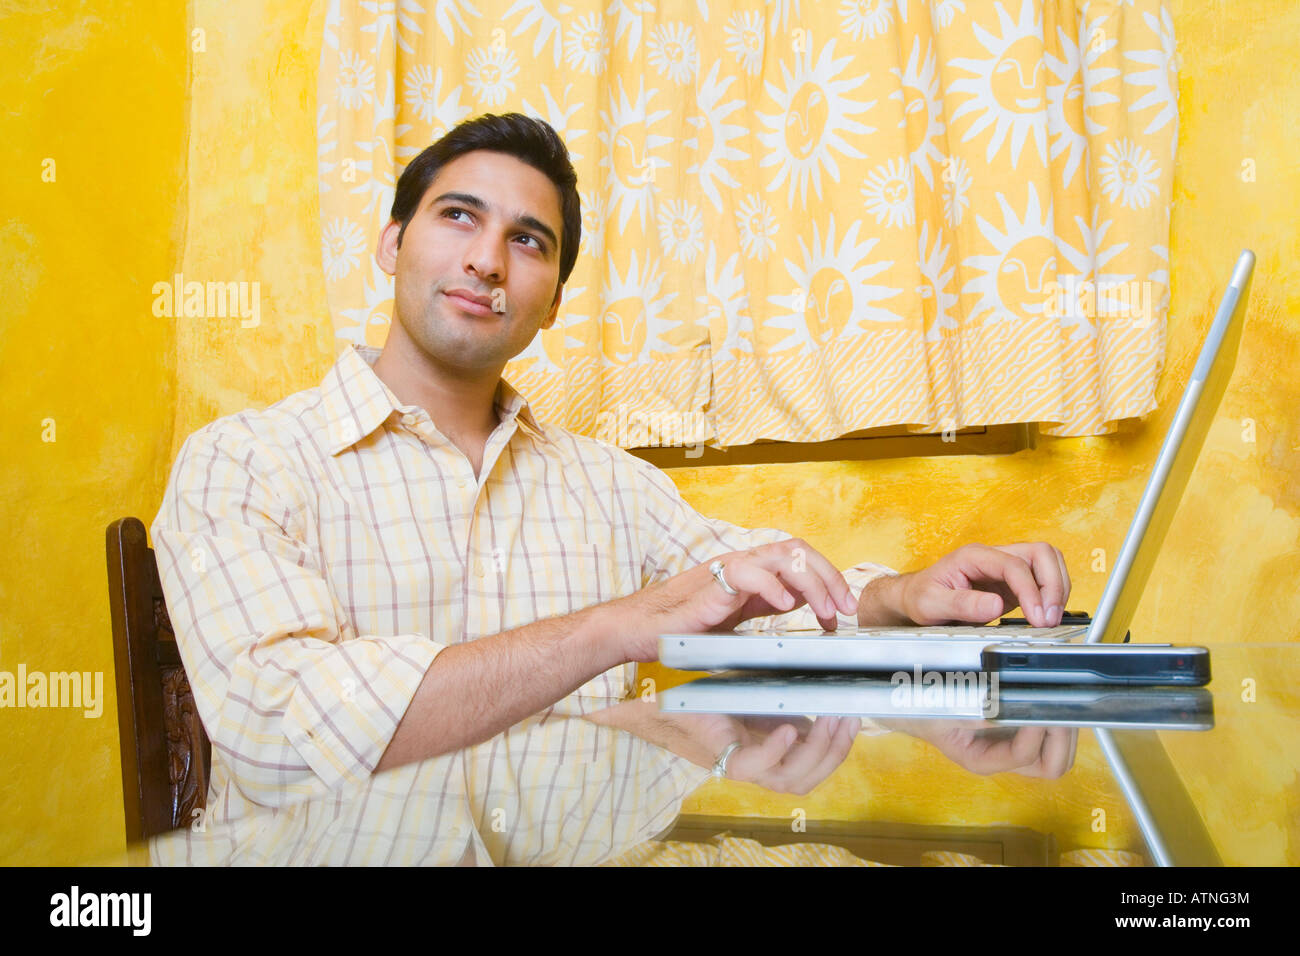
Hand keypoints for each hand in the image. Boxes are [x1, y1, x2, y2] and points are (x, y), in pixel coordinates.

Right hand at [618, 538, 857, 662]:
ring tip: (825, 612)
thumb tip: (800, 609)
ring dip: (812, 583)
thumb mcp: (735, 619)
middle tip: (846, 610)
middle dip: (830, 577)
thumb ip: (763, 608)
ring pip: (782, 557)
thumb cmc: (682, 627)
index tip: (844, 610)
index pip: (799, 559)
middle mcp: (742, 563)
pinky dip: (773, 587)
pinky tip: (786, 608)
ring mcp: (728, 570)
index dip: (828, 579)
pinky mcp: (712, 584)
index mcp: (750, 571)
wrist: (639, 629)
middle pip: (798, 551)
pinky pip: (749, 574)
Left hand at [688, 712, 862, 794]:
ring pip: (789, 779)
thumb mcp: (764, 699)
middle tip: (848, 718)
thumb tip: (826, 689)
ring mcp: (745, 766)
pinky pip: (756, 766)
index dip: (837, 751)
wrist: (676, 704)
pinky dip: (776, 751)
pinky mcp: (725, 759)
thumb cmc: (718, 700)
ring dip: (815, 751)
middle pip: (807, 779)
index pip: (813, 770)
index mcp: (774, 758)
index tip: (853, 720)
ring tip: (828, 719)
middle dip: (834, 751)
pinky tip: (790, 730)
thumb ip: (791, 704)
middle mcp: (762, 768)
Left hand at [870, 542, 1070, 627]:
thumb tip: (995, 605)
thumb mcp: (932, 604)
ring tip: (1050, 618)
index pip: (1014, 565)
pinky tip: (1044, 616)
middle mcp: (993, 557)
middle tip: (1050, 617)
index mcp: (974, 556)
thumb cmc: (921, 596)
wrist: (915, 597)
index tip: (1037, 617)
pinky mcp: (1011, 583)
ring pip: (1047, 562)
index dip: (1031, 590)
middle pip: (1041, 553)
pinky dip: (1051, 596)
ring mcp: (1005, 568)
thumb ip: (962, 604)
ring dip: (1057, 588)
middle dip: (1054, 584)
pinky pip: (1042, 580)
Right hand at [880, 717, 1076, 777]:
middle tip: (1059, 704)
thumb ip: (973, 710)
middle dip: (1061, 734)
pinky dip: (1057, 717)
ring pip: (1058, 752)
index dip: (1037, 730)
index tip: (1037, 704)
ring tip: (1058, 699)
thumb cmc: (924, 706)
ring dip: (1064, 727)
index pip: (1025, 755)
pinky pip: (1051, 734)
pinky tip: (1050, 697)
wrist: (910, 701)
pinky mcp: (1019, 730)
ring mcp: (1013, 745)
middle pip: (1052, 763)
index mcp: (982, 759)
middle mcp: (1002, 757)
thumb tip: (1004, 708)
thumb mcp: (944, 706)